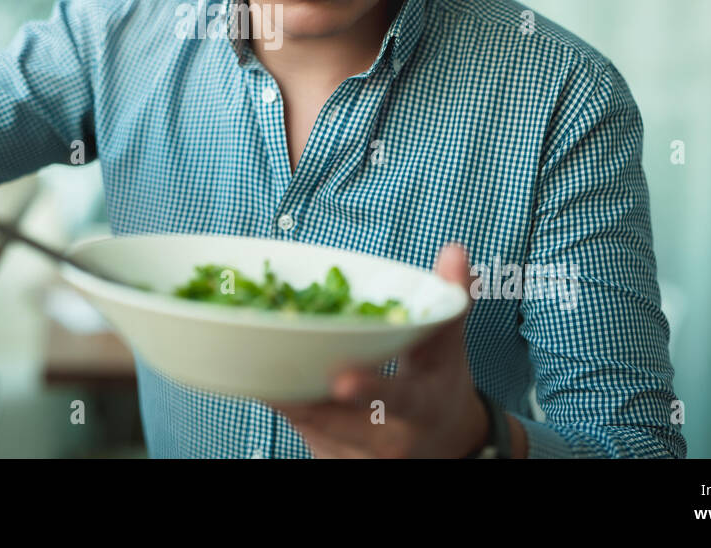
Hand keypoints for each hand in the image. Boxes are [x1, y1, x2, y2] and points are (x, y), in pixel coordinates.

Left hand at [264, 243, 489, 457]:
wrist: (441, 444)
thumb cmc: (439, 385)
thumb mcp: (449, 348)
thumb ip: (449, 301)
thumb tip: (453, 250)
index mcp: (422, 408)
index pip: (399, 400)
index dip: (371, 391)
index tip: (342, 379)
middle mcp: (390, 442)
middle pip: (338, 421)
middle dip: (304, 397)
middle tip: (269, 366)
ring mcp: (357, 458)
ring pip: (310, 427)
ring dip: (285, 397)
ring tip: (257, 365)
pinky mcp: (331, 461)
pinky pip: (299, 432)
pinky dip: (284, 403)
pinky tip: (266, 378)